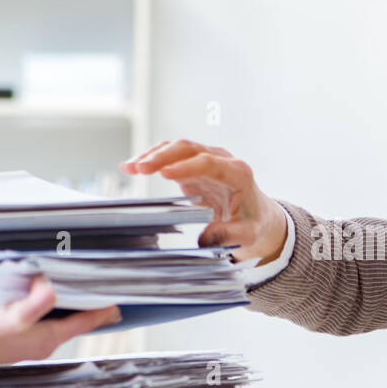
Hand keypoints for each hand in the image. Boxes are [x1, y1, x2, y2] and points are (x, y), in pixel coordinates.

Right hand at [0, 275, 119, 367]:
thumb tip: (52, 285)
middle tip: (103, 295)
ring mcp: (29, 342)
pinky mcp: (16, 338)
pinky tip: (46, 299)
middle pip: (75, 324)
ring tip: (81, 295)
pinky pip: (42, 322)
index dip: (102, 312)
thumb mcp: (16, 315)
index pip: (85, 323)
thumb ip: (38, 300)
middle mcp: (43, 343)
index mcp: (49, 338)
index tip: (118, 303)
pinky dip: (52, 311)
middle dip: (89, 310)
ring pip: (59, 323)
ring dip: (71, 310)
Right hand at [120, 140, 286, 263]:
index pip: (210, 163)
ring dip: (153, 155)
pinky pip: (170, 157)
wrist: (256, 214)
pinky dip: (152, 160)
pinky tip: (132, 166)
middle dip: (163, 156)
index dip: (187, 167)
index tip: (165, 174)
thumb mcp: (248, 234)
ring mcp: (206, 160)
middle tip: (141, 168)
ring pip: (176, 149)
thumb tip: (203, 238)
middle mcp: (222, 160)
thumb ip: (228, 235)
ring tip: (130, 167)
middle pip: (189, 149)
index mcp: (238, 173)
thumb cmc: (253, 222)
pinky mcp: (193, 166)